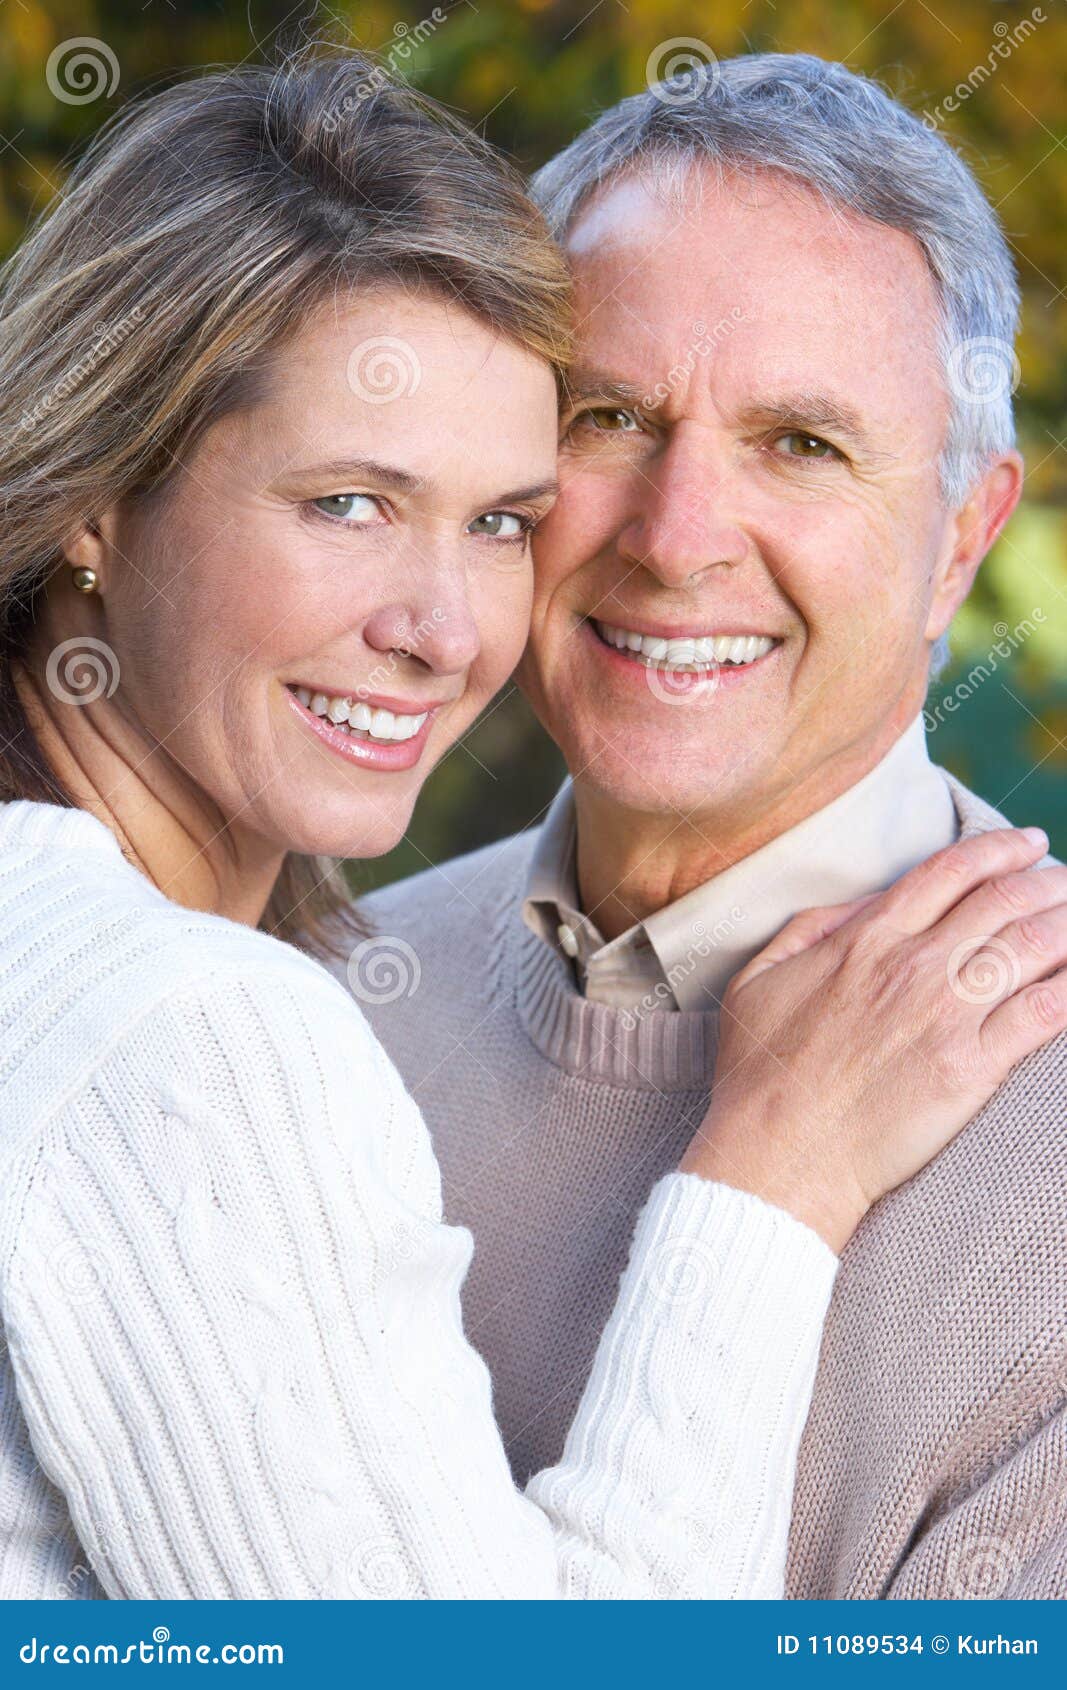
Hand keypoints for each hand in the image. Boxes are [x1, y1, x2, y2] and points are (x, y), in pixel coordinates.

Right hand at [681, 827, 1066, 1251]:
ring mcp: (947, 1014)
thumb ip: (813, 927)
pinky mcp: (972, 1067)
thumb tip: (867, 903)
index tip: (1028, 844)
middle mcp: (915, 965)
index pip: (950, 872)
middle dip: (1049, 882)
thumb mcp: (762, 976)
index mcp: (868, 939)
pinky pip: (1043, 1013)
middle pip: (1003, 901)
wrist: (779, 1152)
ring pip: (1033, 945)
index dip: (998, 849)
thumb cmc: (761, 1073)